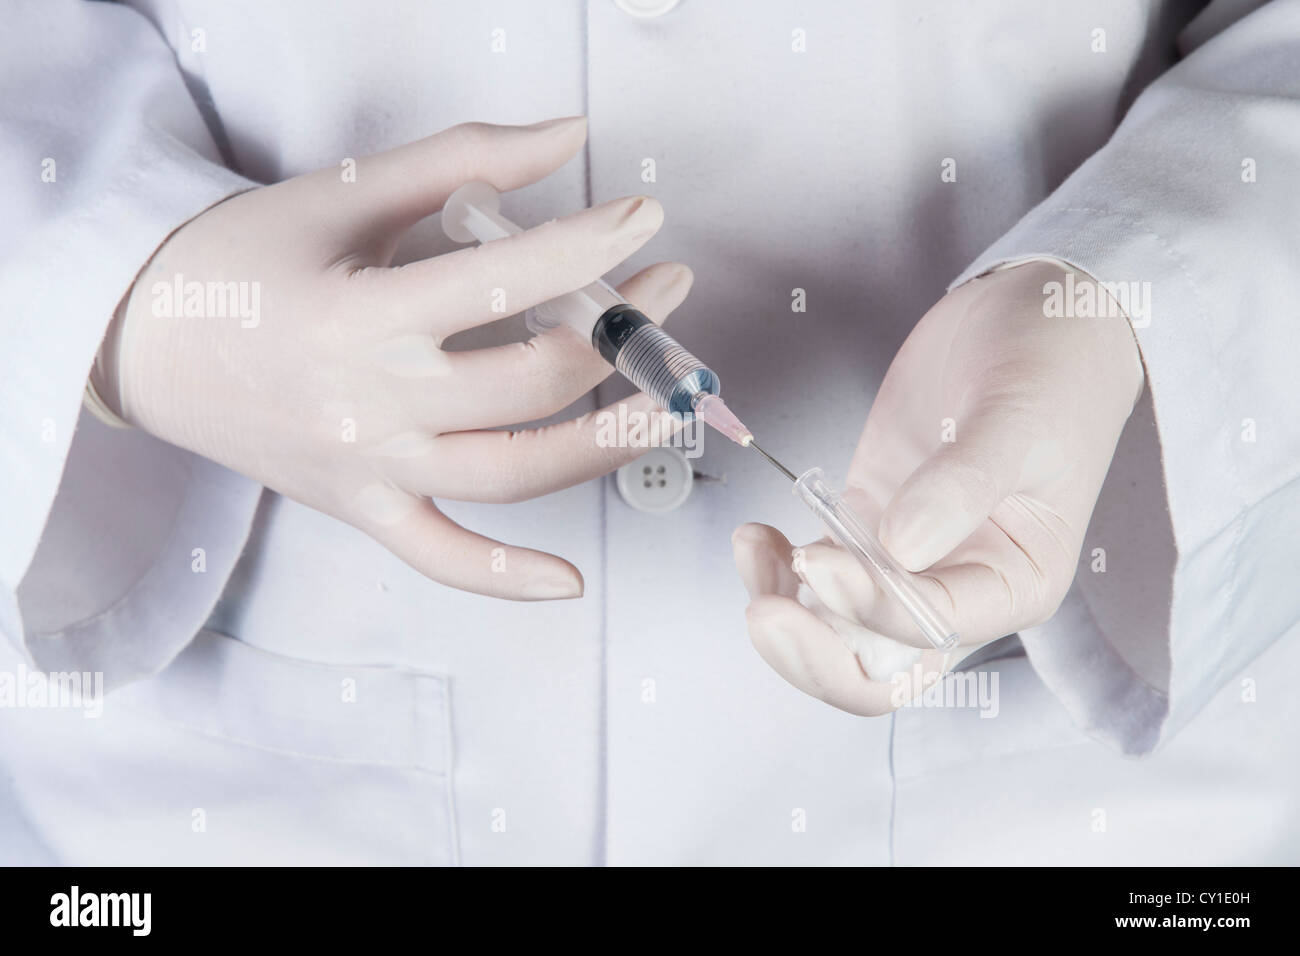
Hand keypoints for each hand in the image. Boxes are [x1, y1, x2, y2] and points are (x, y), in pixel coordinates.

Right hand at [94, 117, 692, 599]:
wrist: (143, 340)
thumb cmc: (241, 261)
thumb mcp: (346, 193)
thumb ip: (462, 158)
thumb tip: (568, 135)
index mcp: (361, 315)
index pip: (509, 283)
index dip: (595, 247)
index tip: (643, 219)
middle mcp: (371, 404)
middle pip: (531, 386)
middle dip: (621, 337)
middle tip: (666, 293)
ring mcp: (369, 470)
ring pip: (513, 477)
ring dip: (607, 444)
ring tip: (668, 405)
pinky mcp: (362, 510)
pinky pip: (443, 559)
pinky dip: (506, 578)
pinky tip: (569, 581)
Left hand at [733, 261, 1143, 713]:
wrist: (1029, 315)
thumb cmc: (1052, 369)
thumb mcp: (1019, 421)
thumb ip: (963, 485)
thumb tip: (901, 548)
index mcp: (1014, 584)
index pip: (930, 632)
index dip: (867, 608)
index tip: (820, 554)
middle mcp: (958, 588)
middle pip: (876, 667)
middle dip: (814, 654)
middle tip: (763, 611)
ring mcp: (906, 559)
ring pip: (835, 630)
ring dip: (786, 611)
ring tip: (752, 550)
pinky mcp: (867, 522)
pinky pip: (815, 574)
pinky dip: (777, 570)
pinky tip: (756, 536)